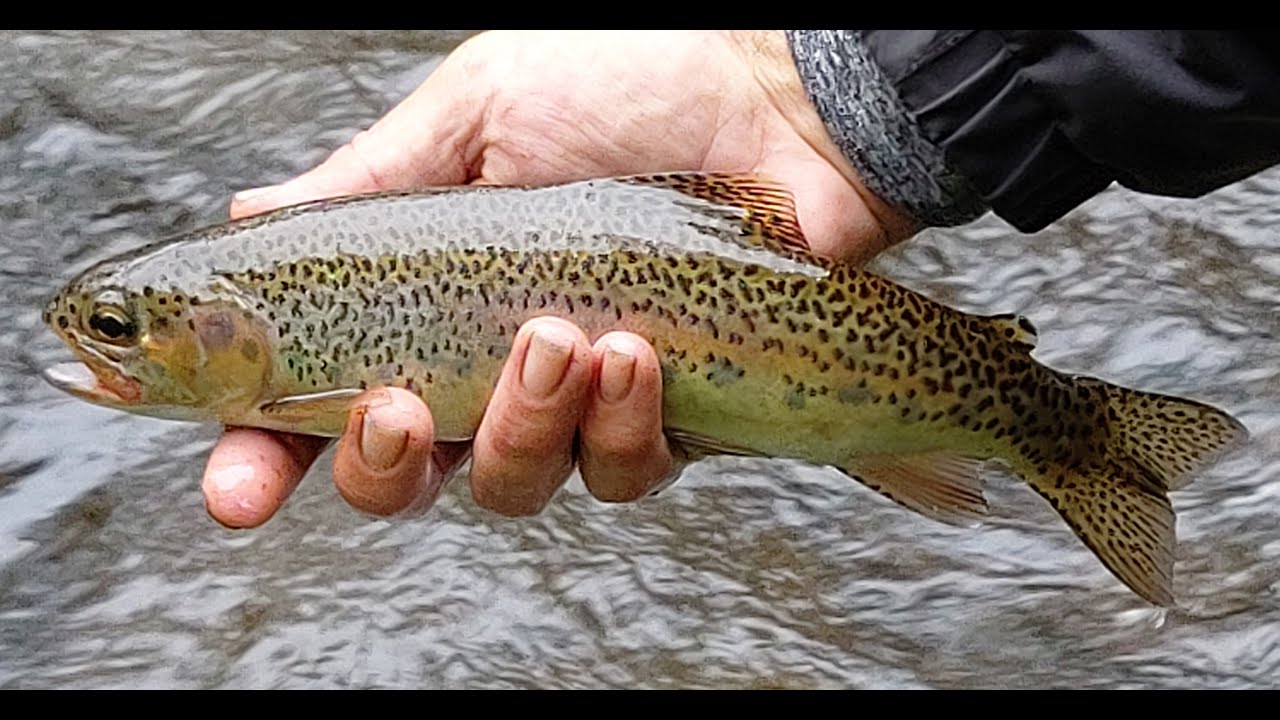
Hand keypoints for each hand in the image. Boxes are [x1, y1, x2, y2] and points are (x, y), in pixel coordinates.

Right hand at [201, 30, 916, 525]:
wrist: (777, 101)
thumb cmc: (633, 85)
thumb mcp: (477, 115)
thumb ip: (368, 182)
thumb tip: (247, 219)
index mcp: (429, 304)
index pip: (324, 403)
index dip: (269, 458)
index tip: (236, 488)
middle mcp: (491, 371)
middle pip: (405, 480)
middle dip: (382, 467)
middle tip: (392, 405)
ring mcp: (578, 405)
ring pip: (511, 486)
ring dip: (517, 423)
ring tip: (557, 333)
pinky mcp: (665, 421)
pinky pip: (619, 473)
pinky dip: (617, 423)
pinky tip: (633, 350)